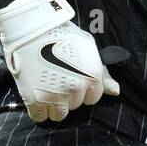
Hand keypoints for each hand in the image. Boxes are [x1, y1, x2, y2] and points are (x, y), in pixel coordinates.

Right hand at [0, 0, 120, 122]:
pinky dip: (38, 110)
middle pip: (75, 105)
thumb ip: (102, 72)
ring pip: (59, 114)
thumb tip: (115, 91)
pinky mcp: (36, 101)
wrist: (30, 28)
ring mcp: (56, 96)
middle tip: (56, 79)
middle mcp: (77, 89)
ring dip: (54, 105)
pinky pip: (41, 117)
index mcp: (92, 76)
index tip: (72, 79)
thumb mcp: (87, 48)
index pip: (92, 98)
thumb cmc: (60, 34)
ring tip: (45, 87)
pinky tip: (35, 96)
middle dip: (68, 96)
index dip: (83, 90)